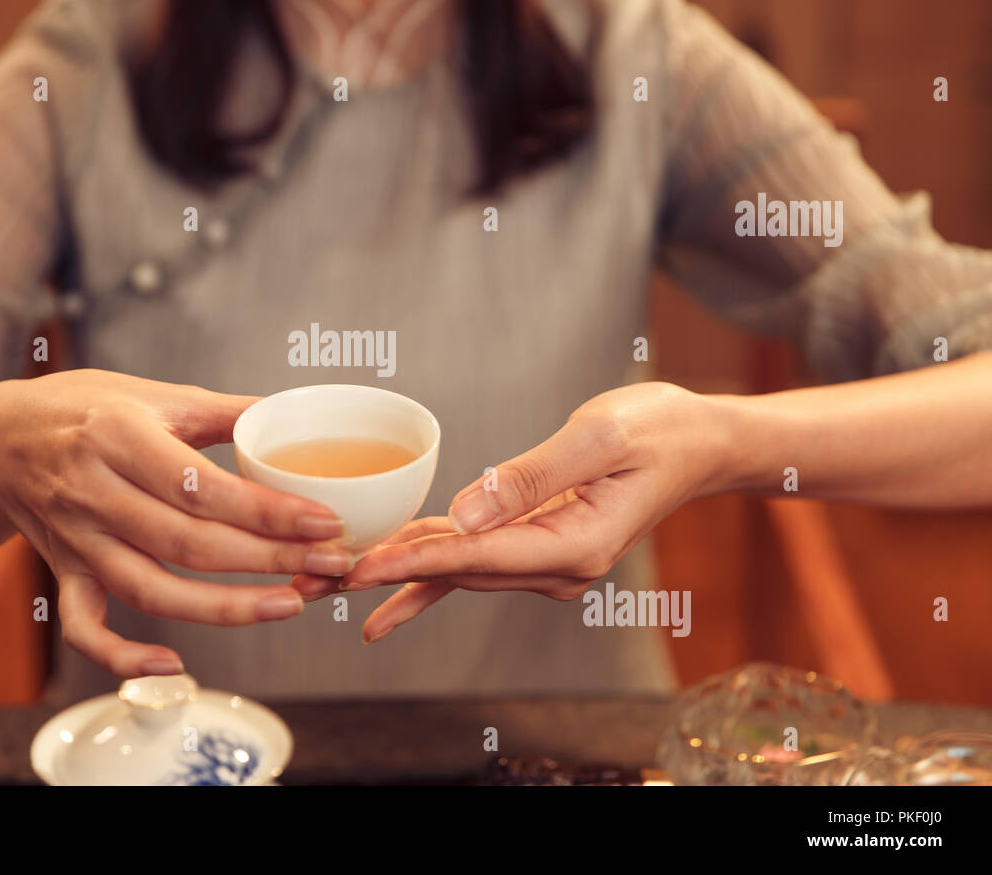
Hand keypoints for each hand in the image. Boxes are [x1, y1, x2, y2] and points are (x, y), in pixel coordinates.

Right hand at [0, 370, 349, 677]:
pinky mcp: (63, 572)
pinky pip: (86, 626)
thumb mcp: (152, 393)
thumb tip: (293, 413)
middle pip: (188, 544)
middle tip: (328, 566)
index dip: (268, 512)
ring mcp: (75, 539)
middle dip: (267, 561)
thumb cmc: (81, 408)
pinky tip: (172, 666)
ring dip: (222, 609)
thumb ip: (223, 411)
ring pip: (150, 588)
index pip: (202, 488)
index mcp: (120, 437)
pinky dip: (122, 655)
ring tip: (287, 607)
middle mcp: (93, 492)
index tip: (324, 523)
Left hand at [327, 382, 733, 642]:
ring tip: (329, 584)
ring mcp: (548, 562)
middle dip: (385, 576)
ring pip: (457, 570)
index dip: (410, 563)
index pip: (475, 559)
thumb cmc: (657, 429)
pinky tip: (386, 575)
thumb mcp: (599, 437)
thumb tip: (464, 514)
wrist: (699, 442)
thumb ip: (530, 476)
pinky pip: (474, 559)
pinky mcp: (539, 545)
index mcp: (573, 546)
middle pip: (455, 574)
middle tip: (314, 581)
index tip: (357, 569)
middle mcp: (557, 567)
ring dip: (396, 573)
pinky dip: (427, 562)